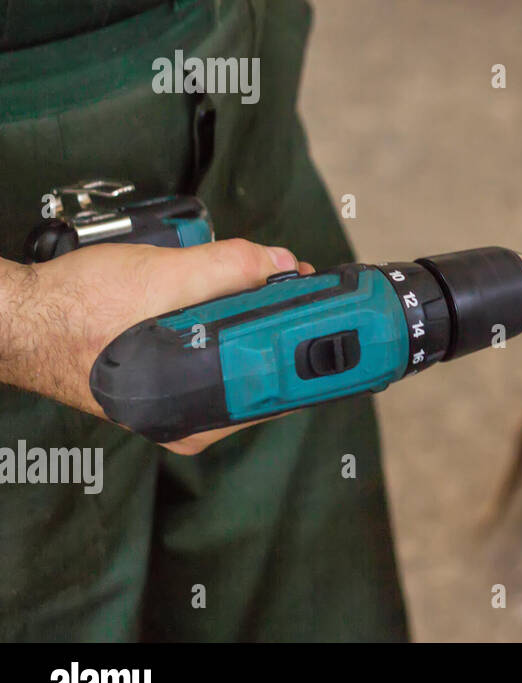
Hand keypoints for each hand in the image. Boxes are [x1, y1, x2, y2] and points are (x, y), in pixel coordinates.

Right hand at [0, 240, 309, 454]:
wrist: (15, 317)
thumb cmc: (75, 308)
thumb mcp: (162, 277)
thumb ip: (227, 270)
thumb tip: (282, 264)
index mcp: (195, 414)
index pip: (277, 389)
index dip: (306, 346)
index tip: (330, 314)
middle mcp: (189, 418)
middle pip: (263, 373)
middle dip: (284, 328)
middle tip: (299, 288)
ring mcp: (175, 402)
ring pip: (238, 361)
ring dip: (256, 322)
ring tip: (267, 286)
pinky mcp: (163, 380)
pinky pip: (212, 354)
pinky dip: (225, 325)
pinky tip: (227, 299)